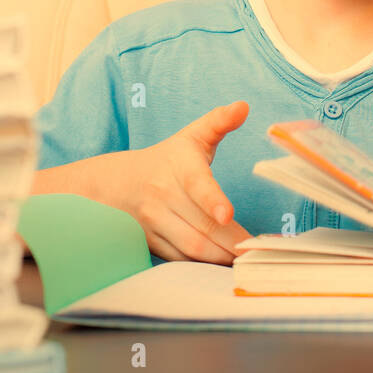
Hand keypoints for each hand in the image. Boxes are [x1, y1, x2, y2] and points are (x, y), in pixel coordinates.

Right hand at [99, 100, 253, 264]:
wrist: (115, 185)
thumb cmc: (166, 160)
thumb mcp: (190, 136)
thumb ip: (218, 121)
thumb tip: (243, 106)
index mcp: (178, 168)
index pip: (197, 184)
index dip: (212, 200)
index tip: (227, 213)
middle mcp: (163, 197)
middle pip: (202, 226)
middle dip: (232, 242)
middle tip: (257, 251)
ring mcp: (155, 223)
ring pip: (192, 248)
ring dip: (221, 257)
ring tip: (246, 260)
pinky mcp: (151, 244)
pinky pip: (181, 260)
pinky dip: (203, 266)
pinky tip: (224, 265)